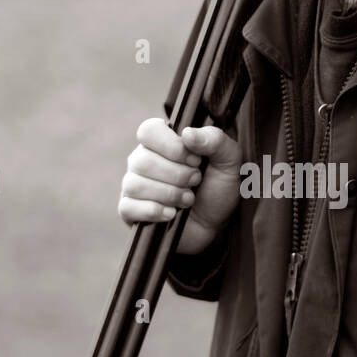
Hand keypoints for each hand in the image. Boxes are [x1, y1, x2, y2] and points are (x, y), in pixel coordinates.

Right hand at [118, 117, 241, 254]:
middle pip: (142, 160)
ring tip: (188, 200)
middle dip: (177, 175)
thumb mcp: (228, 161)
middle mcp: (142, 160)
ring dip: (169, 194)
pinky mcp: (129, 210)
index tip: (196, 160)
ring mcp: (133, 185)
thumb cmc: (218, 189)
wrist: (214, 225)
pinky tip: (171, 214)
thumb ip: (215, 140)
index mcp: (161, 142)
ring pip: (135, 184)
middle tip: (196, 182)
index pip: (148, 130)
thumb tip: (187, 133)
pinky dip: (153, 211)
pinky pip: (128, 207)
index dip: (172, 146)